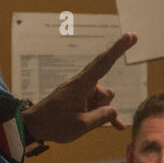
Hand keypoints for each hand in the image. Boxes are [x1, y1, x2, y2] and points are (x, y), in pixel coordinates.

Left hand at [22, 33, 136, 143]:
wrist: (32, 126)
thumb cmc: (54, 124)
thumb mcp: (81, 125)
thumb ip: (102, 117)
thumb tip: (114, 111)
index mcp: (81, 85)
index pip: (104, 63)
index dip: (119, 49)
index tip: (131, 36)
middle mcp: (83, 85)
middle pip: (106, 92)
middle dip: (104, 106)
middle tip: (84, 116)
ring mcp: (82, 92)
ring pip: (103, 100)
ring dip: (99, 112)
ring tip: (79, 122)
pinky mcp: (80, 99)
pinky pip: (99, 106)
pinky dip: (104, 115)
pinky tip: (117, 126)